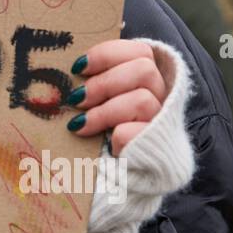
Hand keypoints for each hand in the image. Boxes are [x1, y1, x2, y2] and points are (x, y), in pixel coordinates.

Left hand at [63, 39, 168, 153]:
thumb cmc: (104, 134)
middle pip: (145, 69)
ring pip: (143, 99)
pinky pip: (136, 131)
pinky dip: (116, 135)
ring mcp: (161, 122)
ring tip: (81, 123)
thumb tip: (70, 68)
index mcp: (148, 81)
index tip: (78, 67)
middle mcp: (162, 98)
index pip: (141, 51)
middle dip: (104, 82)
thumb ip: (94, 82)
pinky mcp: (156, 148)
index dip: (108, 54)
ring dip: (105, 110)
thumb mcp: (99, 103)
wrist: (124, 180)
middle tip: (77, 98)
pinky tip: (104, 143)